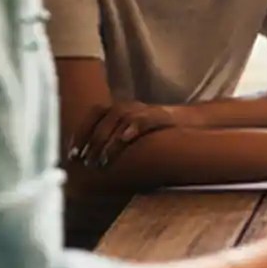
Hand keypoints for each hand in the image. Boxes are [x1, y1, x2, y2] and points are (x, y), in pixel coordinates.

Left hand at [70, 102, 200, 167]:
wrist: (194, 122)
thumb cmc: (159, 134)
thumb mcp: (133, 134)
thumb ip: (114, 140)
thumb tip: (91, 160)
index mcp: (120, 108)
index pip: (92, 114)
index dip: (80, 132)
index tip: (72, 154)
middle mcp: (129, 105)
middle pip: (102, 118)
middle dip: (90, 141)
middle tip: (85, 162)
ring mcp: (145, 110)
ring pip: (119, 120)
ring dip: (107, 141)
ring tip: (101, 161)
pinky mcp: (161, 116)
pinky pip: (143, 120)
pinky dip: (131, 129)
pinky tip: (123, 140)